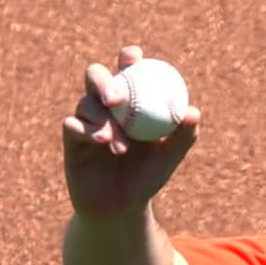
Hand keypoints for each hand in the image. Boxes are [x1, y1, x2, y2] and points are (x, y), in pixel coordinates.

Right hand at [61, 45, 200, 221]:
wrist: (121, 207)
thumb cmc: (147, 177)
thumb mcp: (168, 157)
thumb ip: (183, 135)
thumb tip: (193, 112)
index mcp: (130, 101)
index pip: (126, 71)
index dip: (127, 58)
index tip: (134, 57)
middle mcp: (104, 106)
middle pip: (95, 76)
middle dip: (103, 80)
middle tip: (116, 98)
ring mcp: (86, 120)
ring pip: (86, 104)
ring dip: (104, 121)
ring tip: (119, 147)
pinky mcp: (72, 139)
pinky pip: (72, 125)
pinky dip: (86, 130)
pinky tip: (100, 140)